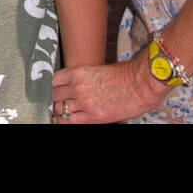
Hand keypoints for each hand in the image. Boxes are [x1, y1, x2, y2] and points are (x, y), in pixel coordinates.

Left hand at [52, 56, 168, 123]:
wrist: (141, 84)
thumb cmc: (125, 75)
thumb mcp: (97, 70)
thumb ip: (81, 78)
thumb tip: (71, 86)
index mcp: (78, 72)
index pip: (53, 79)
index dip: (51, 85)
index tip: (52, 90)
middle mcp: (77, 87)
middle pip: (54, 95)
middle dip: (54, 99)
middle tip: (56, 102)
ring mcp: (84, 102)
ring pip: (59, 109)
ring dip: (59, 111)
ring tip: (61, 112)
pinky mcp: (93, 116)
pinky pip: (69, 121)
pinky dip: (65, 121)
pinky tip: (65, 120)